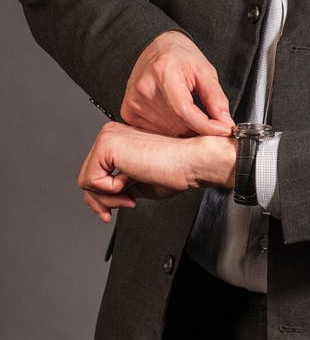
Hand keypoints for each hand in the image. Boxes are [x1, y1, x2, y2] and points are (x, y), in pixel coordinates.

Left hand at [78, 121, 237, 221]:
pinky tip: (133, 179)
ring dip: (109, 197)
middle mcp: (111, 133)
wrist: (192, 160)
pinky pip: (91, 181)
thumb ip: (119, 186)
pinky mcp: (106, 145)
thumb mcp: (139, 184)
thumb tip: (101, 199)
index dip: (103, 196)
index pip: (96, 170)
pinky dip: (111, 191)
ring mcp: (107, 137)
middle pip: (87, 176)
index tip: (118, 206)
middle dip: (104, 199)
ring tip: (132, 193)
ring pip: (86, 180)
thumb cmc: (177, 170)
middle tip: (128, 203)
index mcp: (120, 138)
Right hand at [120, 31, 233, 136]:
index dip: (207, 125)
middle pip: (177, 124)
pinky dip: (169, 130)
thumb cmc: (181, 57)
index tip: (223, 130)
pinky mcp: (128, 110)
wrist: (157, 48)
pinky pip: (154, 132)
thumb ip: (216, 98)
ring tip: (190, 115)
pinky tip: (174, 117)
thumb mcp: (205, 71)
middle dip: (198, 128)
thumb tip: (225, 123)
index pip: (185, 111)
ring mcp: (134, 100)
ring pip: (167, 132)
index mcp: (164, 72)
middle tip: (210, 123)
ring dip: (183, 130)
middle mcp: (144, 87)